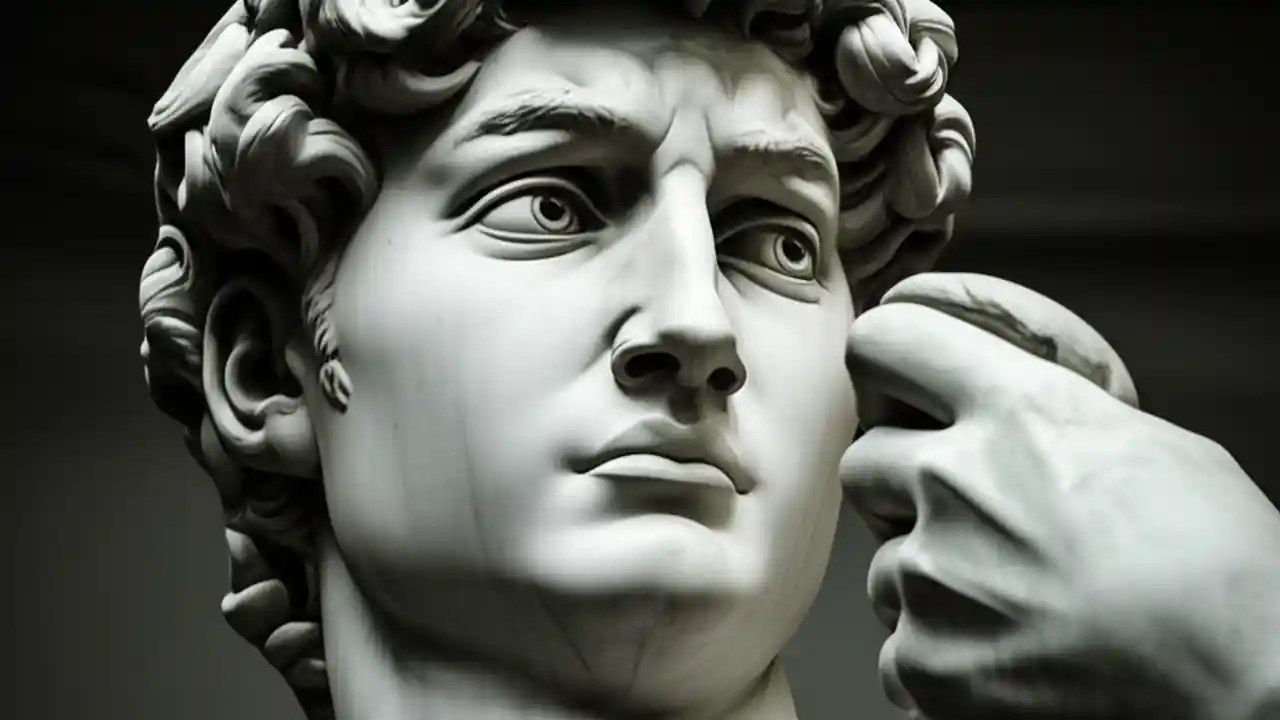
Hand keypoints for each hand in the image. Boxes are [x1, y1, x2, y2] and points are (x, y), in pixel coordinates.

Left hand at [841, 273, 1279, 719]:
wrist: (1248, 696)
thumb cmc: (1224, 577)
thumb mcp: (1157, 452)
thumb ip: (1059, 421)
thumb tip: (1020, 418)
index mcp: (1020, 412)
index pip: (890, 340)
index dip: (885, 360)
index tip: (889, 381)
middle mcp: (957, 482)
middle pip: (864, 461)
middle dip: (901, 488)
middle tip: (965, 520)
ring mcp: (933, 576)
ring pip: (883, 565)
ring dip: (929, 583)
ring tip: (1011, 607)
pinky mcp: (925, 662)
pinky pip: (899, 650)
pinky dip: (941, 660)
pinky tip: (1007, 662)